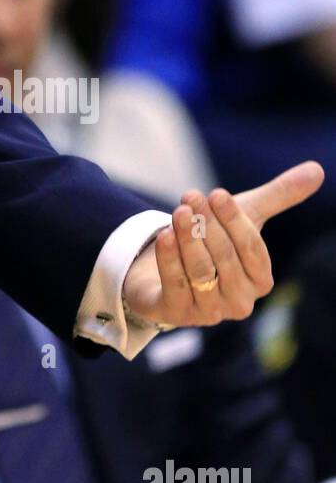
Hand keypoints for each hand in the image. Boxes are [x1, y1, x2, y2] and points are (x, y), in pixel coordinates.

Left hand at [122, 161, 324, 328]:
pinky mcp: (178, 314)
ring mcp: (209, 311)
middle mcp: (240, 300)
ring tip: (179, 211)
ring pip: (201, 271)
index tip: (216, 193)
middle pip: (225, 258)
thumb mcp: (246, 217)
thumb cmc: (214, 241)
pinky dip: (170, 259)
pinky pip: (176, 285)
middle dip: (207, 225)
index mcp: (260, 279)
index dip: (234, 220)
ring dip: (189, 238)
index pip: (251, 248)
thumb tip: (318, 169)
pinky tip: (164, 235)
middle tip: (191, 196)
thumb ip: (278, 196)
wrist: (165, 271)